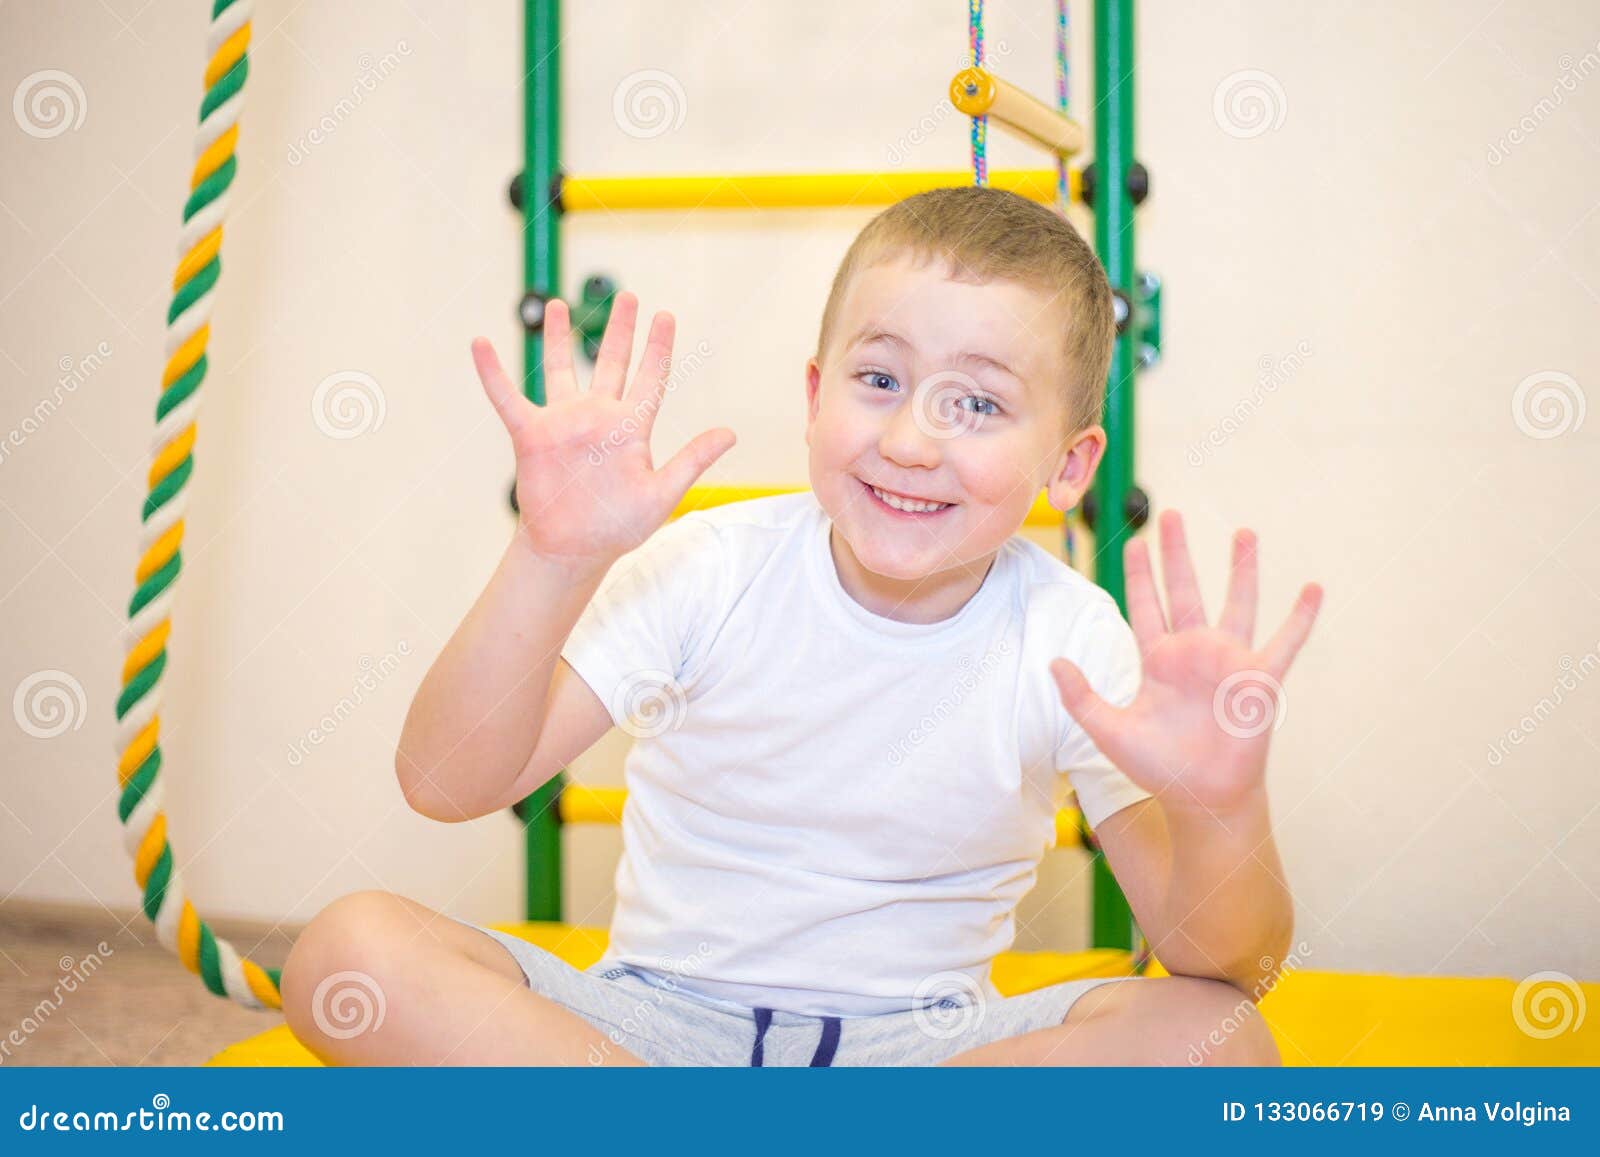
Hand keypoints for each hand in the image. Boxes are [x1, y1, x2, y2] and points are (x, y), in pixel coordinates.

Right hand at [472, 292, 735, 567]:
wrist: (573, 549)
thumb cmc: (618, 526)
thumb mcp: (662, 493)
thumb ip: (693, 459)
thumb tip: (730, 433)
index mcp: (631, 428)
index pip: (650, 378)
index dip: (658, 347)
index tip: (666, 315)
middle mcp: (598, 417)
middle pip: (611, 363)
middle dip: (619, 330)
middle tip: (628, 297)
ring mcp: (564, 423)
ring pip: (560, 369)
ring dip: (558, 337)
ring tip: (557, 304)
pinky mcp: (531, 435)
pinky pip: (508, 398)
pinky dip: (492, 373)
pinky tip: (479, 343)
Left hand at [1050, 510, 1322, 813]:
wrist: (1202, 798)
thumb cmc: (1157, 767)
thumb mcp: (1109, 730)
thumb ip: (1081, 696)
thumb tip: (1052, 662)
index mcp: (1158, 660)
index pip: (1146, 605)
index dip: (1140, 574)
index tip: (1135, 541)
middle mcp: (1194, 652)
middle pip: (1186, 590)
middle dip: (1178, 553)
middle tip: (1171, 515)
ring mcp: (1229, 661)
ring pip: (1237, 602)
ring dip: (1242, 568)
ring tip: (1244, 532)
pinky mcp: (1260, 680)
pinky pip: (1285, 642)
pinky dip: (1301, 617)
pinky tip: (1313, 589)